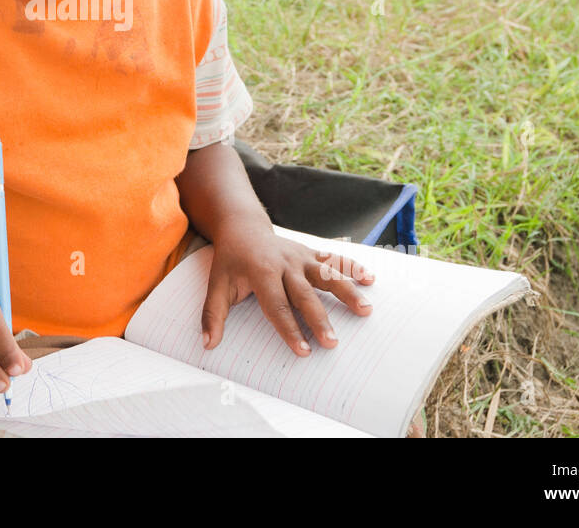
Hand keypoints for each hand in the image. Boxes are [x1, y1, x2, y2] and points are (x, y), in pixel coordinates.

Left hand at [201, 224, 374, 354]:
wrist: (242, 226)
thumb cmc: (230, 260)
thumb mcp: (216, 284)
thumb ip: (213, 315)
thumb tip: (208, 344)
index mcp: (261, 272)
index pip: (277, 306)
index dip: (289, 330)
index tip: (303, 352)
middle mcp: (285, 263)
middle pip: (304, 295)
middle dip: (319, 320)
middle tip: (332, 343)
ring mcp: (300, 256)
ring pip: (327, 274)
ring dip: (347, 292)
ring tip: (365, 310)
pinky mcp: (311, 253)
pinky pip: (334, 260)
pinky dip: (352, 267)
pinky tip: (371, 279)